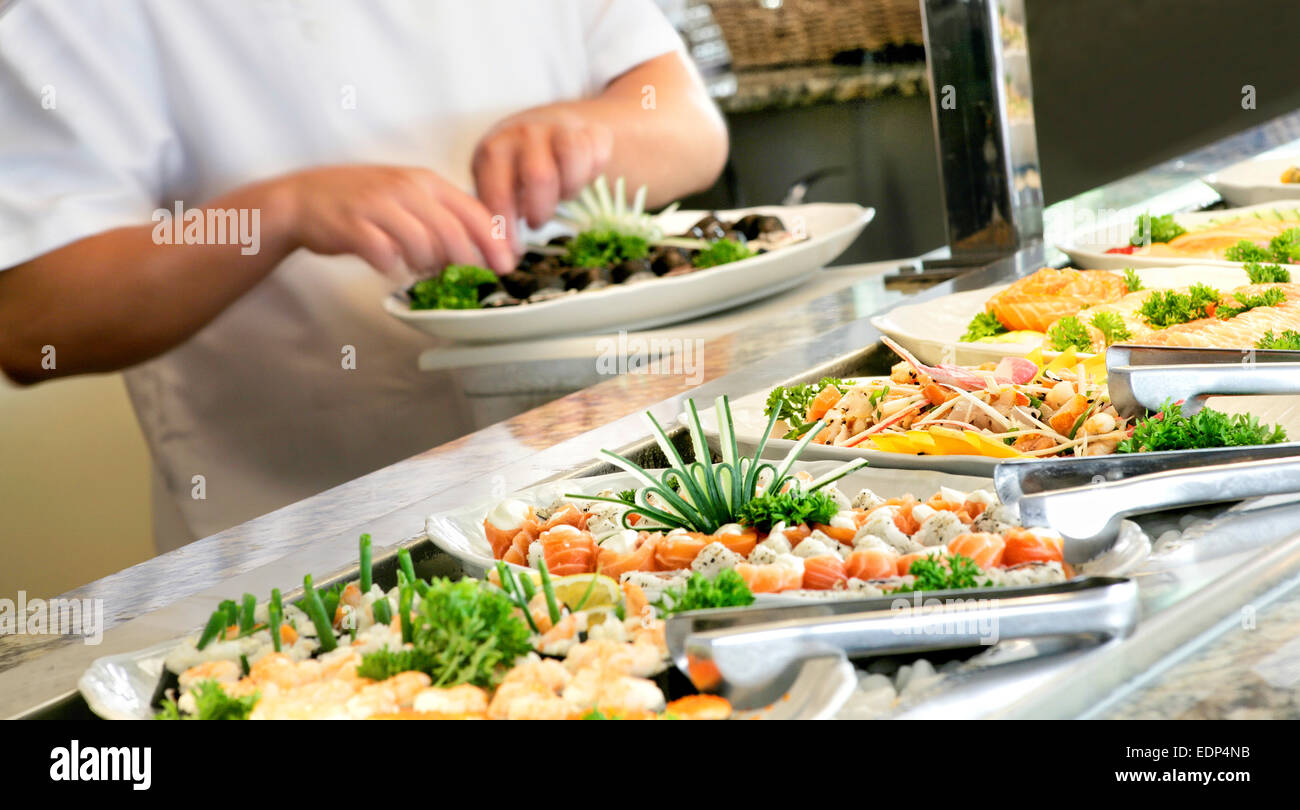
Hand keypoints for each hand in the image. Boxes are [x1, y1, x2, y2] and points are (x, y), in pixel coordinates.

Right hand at [275, 165, 516, 278]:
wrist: (305, 198)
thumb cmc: (364, 201)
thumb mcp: (408, 195)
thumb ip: (442, 215)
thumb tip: (478, 248)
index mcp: (425, 181)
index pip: (473, 210)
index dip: (495, 240)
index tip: (508, 263)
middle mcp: (405, 189)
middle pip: (452, 231)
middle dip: (468, 260)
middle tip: (470, 276)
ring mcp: (378, 206)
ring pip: (421, 244)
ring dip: (427, 264)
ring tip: (420, 267)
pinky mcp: (352, 226)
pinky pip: (383, 253)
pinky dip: (391, 266)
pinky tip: (389, 266)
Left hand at [472, 111, 613, 246]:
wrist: (546, 128)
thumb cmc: (516, 171)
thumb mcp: (497, 187)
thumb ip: (497, 217)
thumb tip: (503, 262)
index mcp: (493, 151)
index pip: (498, 192)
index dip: (508, 227)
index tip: (514, 251)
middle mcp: (523, 133)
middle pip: (540, 176)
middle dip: (541, 209)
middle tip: (536, 222)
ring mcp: (558, 126)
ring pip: (573, 157)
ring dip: (569, 188)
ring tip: (561, 197)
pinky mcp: (590, 127)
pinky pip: (598, 154)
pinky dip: (592, 173)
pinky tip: (580, 178)